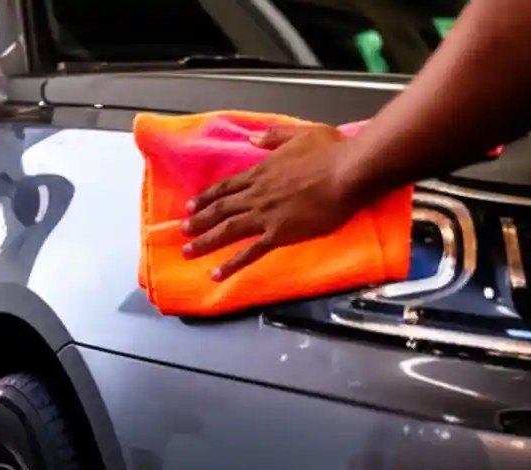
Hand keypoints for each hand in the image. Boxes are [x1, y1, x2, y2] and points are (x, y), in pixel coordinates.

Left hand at [182, 124, 362, 281]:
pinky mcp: (278, 234)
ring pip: (227, 230)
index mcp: (262, 170)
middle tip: (182, 232)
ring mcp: (265, 215)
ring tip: (188, 253)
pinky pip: (250, 252)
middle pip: (221, 209)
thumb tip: (253, 138)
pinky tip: (216, 275)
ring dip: (205, 242)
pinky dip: (231, 264)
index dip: (207, 197)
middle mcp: (257, 194)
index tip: (191, 206)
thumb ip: (274, 137)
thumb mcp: (299, 134)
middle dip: (199, 221)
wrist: (348, 172)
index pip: (227, 186)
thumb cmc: (330, 152)